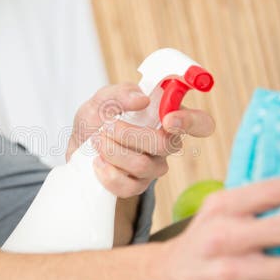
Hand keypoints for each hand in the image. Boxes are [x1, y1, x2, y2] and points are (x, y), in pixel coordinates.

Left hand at [66, 83, 214, 197]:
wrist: (78, 148)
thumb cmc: (98, 120)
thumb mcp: (103, 99)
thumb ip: (121, 93)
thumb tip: (142, 99)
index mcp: (167, 117)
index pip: (201, 123)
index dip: (191, 122)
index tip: (168, 119)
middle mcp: (166, 143)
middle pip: (165, 145)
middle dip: (129, 134)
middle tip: (107, 126)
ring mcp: (153, 167)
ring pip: (142, 165)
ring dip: (113, 151)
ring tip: (98, 141)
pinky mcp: (137, 186)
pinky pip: (128, 186)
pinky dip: (107, 172)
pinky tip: (98, 162)